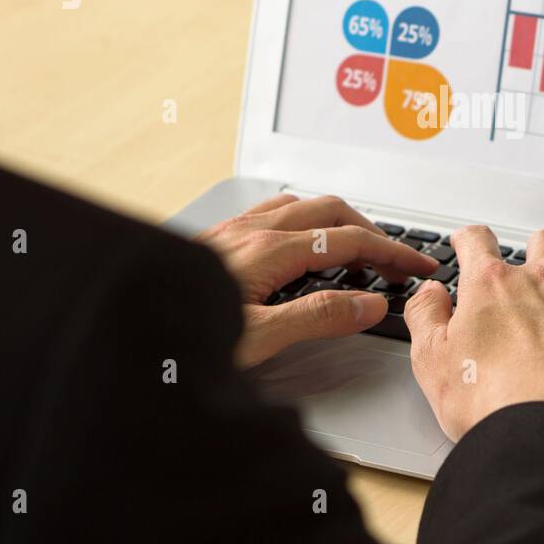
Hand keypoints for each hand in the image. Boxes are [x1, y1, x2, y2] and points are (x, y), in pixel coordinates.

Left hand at [197, 194, 436, 366]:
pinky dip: (304, 220)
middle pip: (330, 210)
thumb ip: (318, 317)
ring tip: (357, 246)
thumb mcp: (259, 338)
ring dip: (337, 219)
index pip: (348, 240)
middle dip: (372, 230)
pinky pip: (272, 212)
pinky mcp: (218, 240)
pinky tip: (299, 242)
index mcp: (268, 251)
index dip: (391, 252)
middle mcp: (250, 231)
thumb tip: (369, 302)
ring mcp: (232, 231)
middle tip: (397, 259)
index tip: (418, 266)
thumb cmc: (181, 335)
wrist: (124, 328)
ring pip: (300, 205)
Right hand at [402, 225, 543, 439]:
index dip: (470, 239)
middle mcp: (541, 283)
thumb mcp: (430, 359)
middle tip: (531, 262)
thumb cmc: (488, 399)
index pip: (479, 241)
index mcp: (492, 285)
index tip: (468, 244)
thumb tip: (429, 293)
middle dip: (537, 246)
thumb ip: (426, 316)